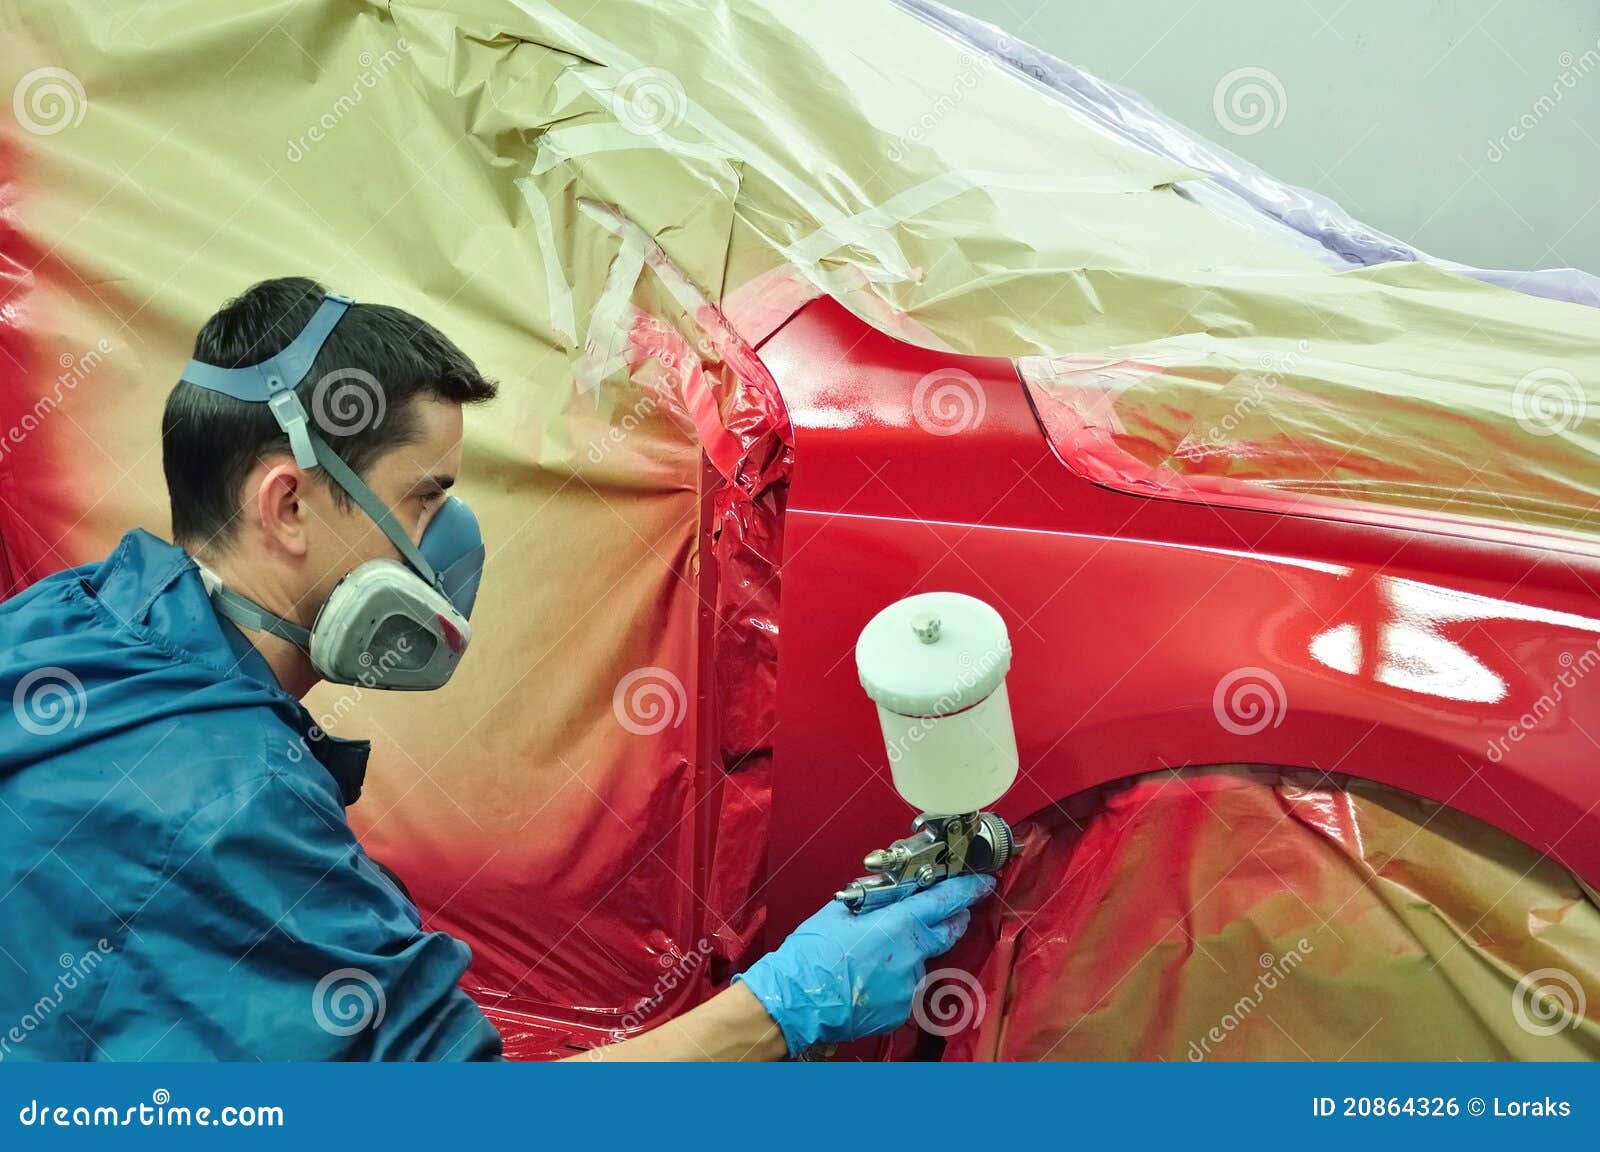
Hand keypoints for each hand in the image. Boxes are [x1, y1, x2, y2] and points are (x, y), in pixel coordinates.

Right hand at [733, 874, 995, 1055]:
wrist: (796, 1001)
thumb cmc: (812, 954)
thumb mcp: (842, 910)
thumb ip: (875, 898)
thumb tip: (895, 888)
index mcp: (898, 926)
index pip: (945, 901)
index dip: (968, 889)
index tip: (983, 881)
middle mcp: (912, 957)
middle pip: (947, 933)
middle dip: (951, 919)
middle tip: (943, 911)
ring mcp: (909, 987)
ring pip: (921, 962)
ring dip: (909, 954)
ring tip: (873, 956)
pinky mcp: (901, 1011)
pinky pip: (906, 987)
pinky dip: (894, 979)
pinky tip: (869, 978)